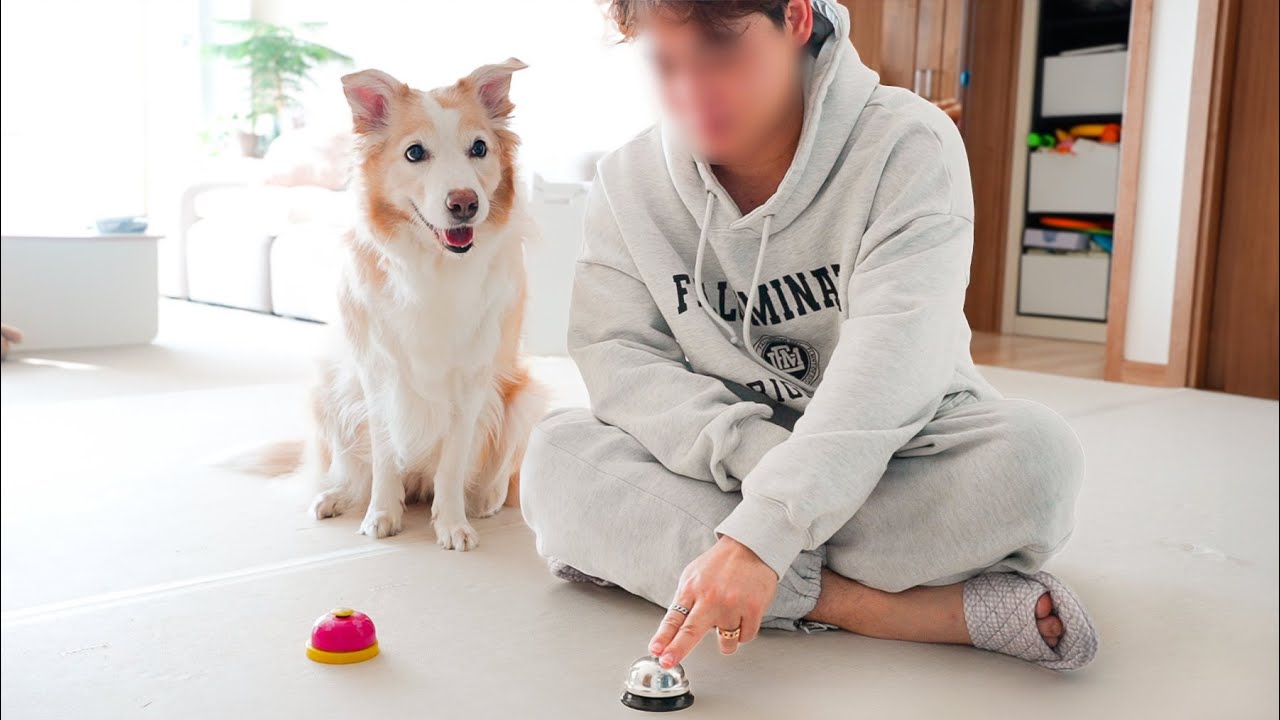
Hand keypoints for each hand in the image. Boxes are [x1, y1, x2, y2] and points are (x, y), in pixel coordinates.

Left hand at [648, 536, 777, 667]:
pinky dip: (743, 631)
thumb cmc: (720, 564)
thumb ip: (684, 601)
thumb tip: (672, 631)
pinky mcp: (753, 609)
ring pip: (726, 642)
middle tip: (668, 661)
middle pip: (691, 631)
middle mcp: (710, 598)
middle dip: (677, 649)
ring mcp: (732, 605)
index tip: (656, 650)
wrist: (751, 547)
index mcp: (691, 589)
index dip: (663, 637)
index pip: (673, 618)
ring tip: (729, 619)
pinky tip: (742, 615)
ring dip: (726, 639)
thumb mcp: (693, 576)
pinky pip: (745, 637)